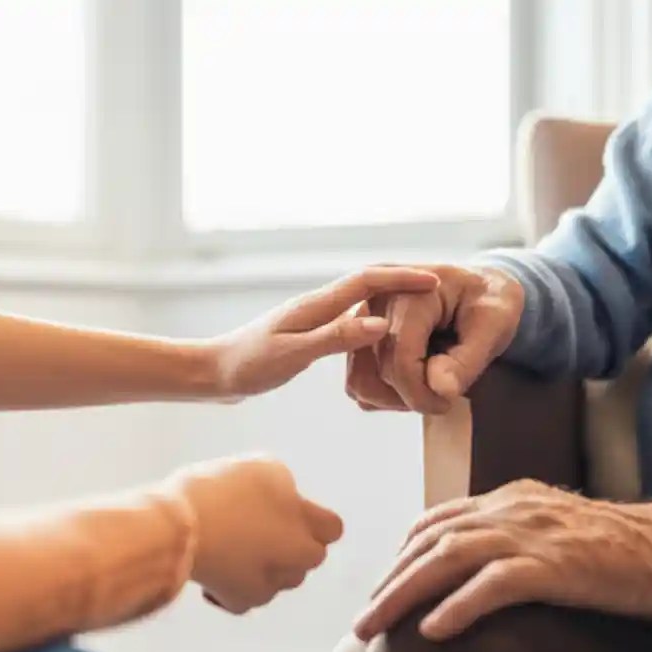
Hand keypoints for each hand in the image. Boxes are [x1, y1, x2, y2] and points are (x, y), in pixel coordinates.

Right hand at [168, 455, 343, 613]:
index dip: (315, 520)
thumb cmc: (219, 490)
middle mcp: (295, 557)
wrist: (180, 527)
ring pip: (282, 580)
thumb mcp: (262, 469)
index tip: (294, 512)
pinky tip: (218, 569)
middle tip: (262, 530)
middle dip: (294, 547)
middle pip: (310, 556)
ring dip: (269, 568)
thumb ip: (285, 489)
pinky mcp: (242, 602)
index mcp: (305, 522)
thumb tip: (287, 500)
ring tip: (237, 548)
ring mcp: (270, 584)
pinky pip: (249, 597)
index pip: (333, 528)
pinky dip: (237, 587)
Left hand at [210, 267, 439, 397]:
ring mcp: (311, 318)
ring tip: (421, 305)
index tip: (435, 281)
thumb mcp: (293, 355)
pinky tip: (381, 333)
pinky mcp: (307, 334)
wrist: (213, 372)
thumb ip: (335, 339)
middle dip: (401, 279)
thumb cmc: (248, 365)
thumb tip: (380, 325)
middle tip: (438, 284)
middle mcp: (316, 306)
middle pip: (367, 283)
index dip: (402, 279)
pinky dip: (372, 318)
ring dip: (389, 297)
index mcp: (316, 306)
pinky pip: (349, 319)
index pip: (367, 282)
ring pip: (359, 300)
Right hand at [346, 265, 523, 413]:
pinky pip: (358, 378)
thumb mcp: (495, 324)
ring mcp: (363, 319)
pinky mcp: (359, 335)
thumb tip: (440, 390)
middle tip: (442, 398)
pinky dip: (381, 392)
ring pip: (359, 378)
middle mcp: (376, 301)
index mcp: (409, 293)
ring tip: (426, 391)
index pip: (399, 356)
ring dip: (391, 398)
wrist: (478, 287)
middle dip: (410, 396)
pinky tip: (412, 384)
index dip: (419, 392)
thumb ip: (468, 359)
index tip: (445, 404)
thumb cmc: (489, 301)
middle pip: (377, 370)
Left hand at [353, 480, 651, 642]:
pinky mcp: (553, 565)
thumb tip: (474, 562)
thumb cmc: (618, 545)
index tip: (385, 581)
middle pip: (430, 542)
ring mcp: (530, 534)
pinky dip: (458, 606)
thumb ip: (512, 533)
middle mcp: (509, 509)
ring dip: (403, 594)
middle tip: (362, 618)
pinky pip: (493, 585)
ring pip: (447, 559)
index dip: (404, 551)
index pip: (438, 519)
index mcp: (508, 498)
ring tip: (375, 627)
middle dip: (389, 581)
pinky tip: (433, 631)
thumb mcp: (553, 525)